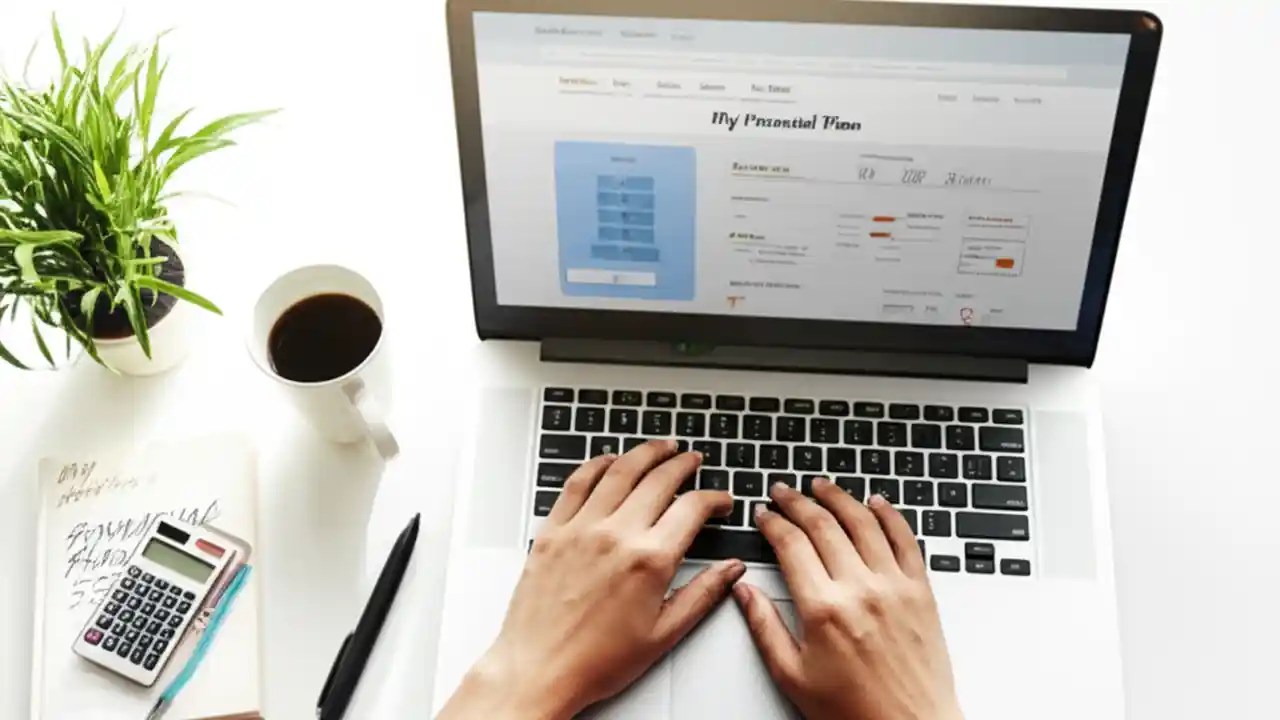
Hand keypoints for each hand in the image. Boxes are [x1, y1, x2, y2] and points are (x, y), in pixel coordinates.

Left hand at [438, 440, 742, 719]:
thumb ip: (702, 594)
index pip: (692, 508)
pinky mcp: (553, 531)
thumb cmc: (597, 661)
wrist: (539, 670)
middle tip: (694, 459)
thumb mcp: (663, 634)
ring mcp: (581, 528)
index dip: (714, 498)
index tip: (720, 501)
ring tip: (662, 447)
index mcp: (649, 560)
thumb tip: (731, 570)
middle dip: (684, 464)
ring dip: (645, 452)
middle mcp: (616, 535)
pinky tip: (609, 460)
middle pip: (659, 479)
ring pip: (620, 471)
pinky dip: (597, 464)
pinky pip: (577, 483)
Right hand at [734, 480, 962, 719]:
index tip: (763, 515)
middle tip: (784, 492)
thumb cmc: (855, 712)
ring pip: (864, 522)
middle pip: (824, 525)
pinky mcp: (922, 592)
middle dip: (798, 502)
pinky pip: (906, 540)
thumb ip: (764, 627)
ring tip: (822, 486)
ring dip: (839, 498)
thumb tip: (744, 591)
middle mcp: (861, 590)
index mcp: (824, 610)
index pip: (792, 545)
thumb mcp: (793, 676)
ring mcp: (895, 587)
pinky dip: (890, 515)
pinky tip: (877, 504)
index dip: (773, 523)